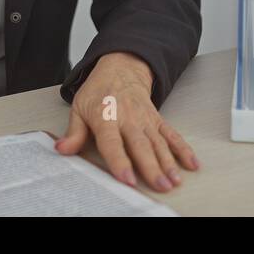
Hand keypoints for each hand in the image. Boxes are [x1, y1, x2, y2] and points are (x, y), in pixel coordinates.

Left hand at [55, 51, 199, 191]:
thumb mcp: (79, 108)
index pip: (112, 142)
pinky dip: (183, 149)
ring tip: (175, 181)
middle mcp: (128, 118)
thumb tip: (61, 149)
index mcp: (106, 117)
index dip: (119, 161)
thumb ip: (73, 132)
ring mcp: (145, 119)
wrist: (121, 67)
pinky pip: (171, 135)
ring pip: (158, 143)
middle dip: (151, 167)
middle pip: (141, 146)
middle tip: (160, 186)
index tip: (127, 179)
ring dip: (169, 163)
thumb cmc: (98, 91)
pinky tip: (191, 164)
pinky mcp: (157, 119)